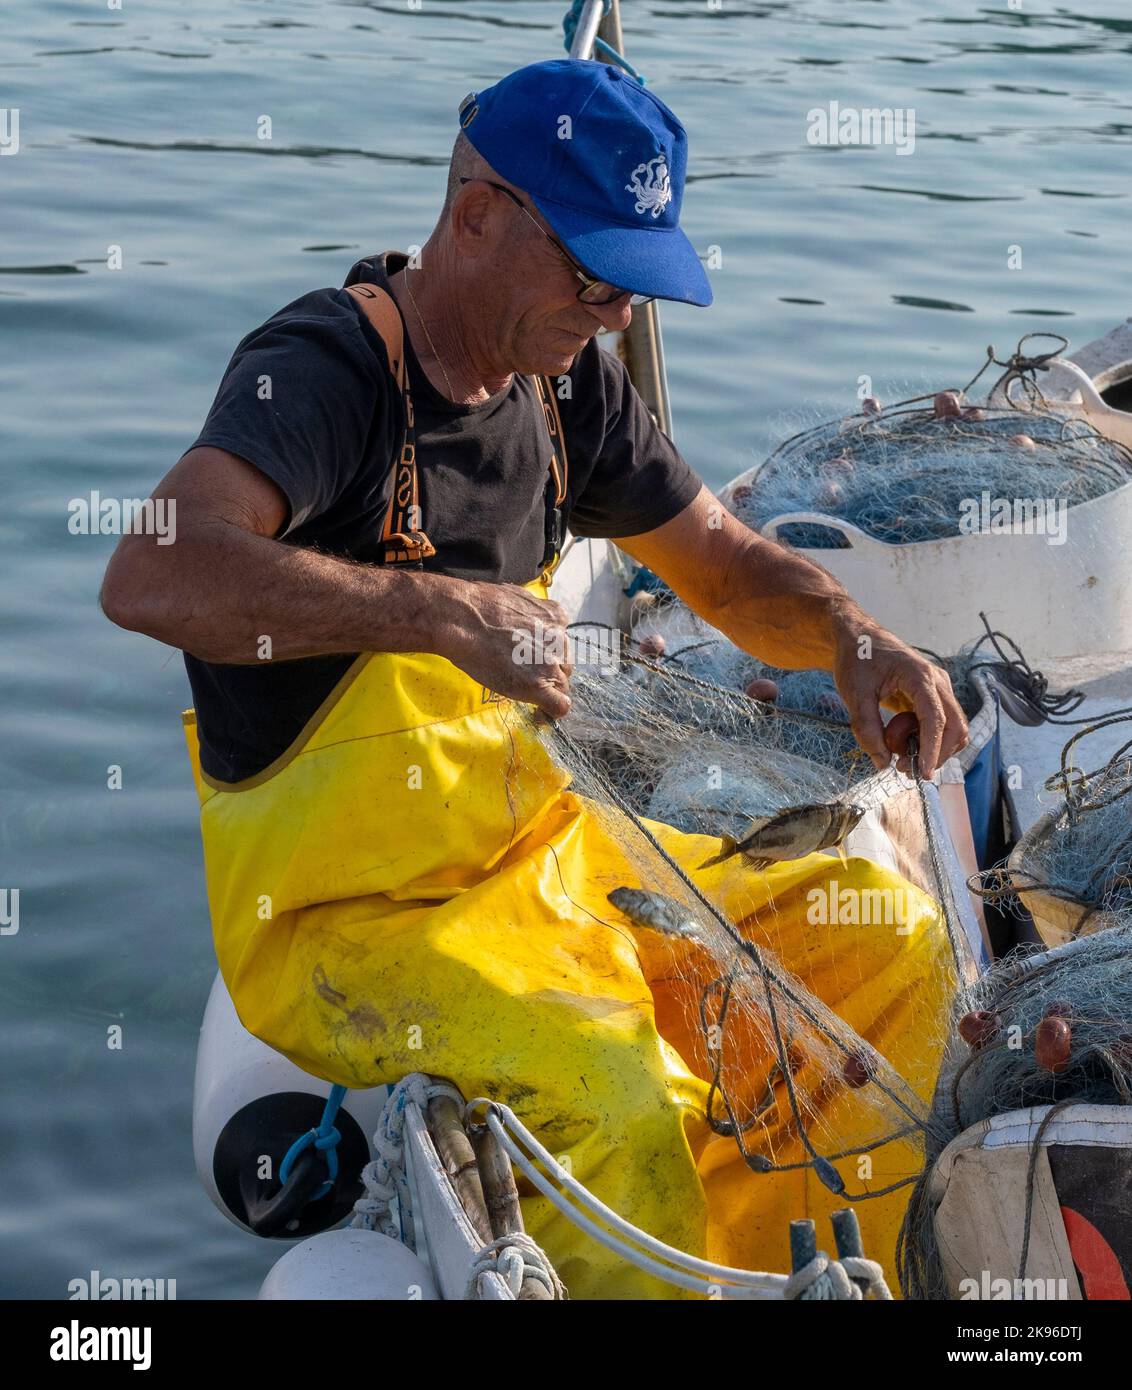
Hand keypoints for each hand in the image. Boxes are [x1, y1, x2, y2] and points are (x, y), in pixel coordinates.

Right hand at [435, 579, 572, 718]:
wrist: (464, 620)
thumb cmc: (480, 607)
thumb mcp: (517, 597)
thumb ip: (532, 613)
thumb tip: (526, 621)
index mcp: (556, 617)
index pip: (562, 644)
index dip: (549, 655)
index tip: (536, 661)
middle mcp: (559, 639)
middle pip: (564, 664)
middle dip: (548, 671)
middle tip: (523, 672)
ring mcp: (550, 663)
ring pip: (562, 684)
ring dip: (546, 688)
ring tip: (520, 685)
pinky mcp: (539, 685)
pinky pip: (559, 705)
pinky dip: (551, 711)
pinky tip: (541, 710)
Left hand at [832, 621, 967, 778]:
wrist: (858, 638)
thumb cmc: (857, 660)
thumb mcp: (854, 695)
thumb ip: (867, 730)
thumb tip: (883, 763)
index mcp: (919, 675)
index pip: (936, 718)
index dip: (931, 749)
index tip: (922, 772)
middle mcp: (938, 681)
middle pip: (955, 727)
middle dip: (936, 754)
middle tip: (905, 768)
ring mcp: (939, 688)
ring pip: (953, 729)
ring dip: (934, 748)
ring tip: (899, 750)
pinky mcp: (934, 696)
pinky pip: (942, 724)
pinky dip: (928, 738)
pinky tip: (902, 737)